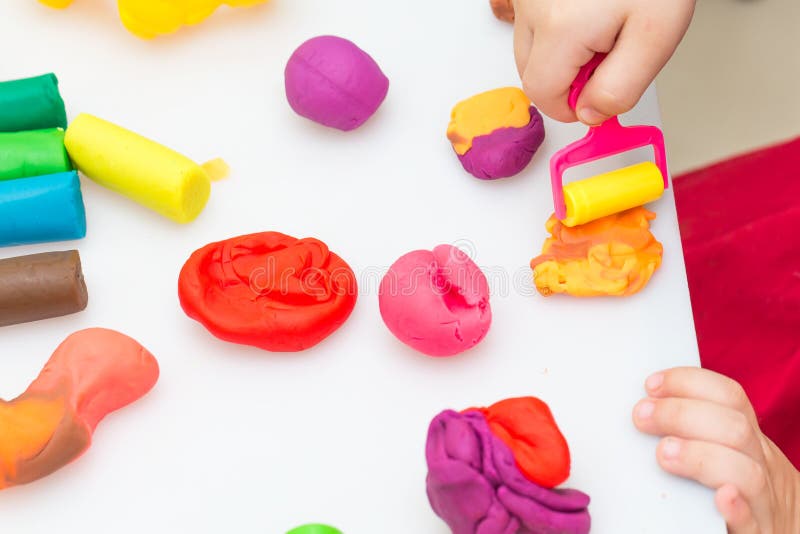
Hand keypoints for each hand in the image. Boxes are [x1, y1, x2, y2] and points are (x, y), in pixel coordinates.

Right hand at [511, 0, 694, 123]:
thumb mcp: (655, 36)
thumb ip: (620, 88)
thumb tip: (590, 113)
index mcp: (560, 29)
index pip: (543, 95)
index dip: (573, 106)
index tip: (600, 92)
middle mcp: (533, 7)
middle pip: (531, 72)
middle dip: (566, 77)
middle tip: (608, 52)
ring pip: (530, 46)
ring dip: (560, 52)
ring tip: (602, 25)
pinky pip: (532, 20)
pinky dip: (556, 27)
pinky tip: (587, 11)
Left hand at [633, 367, 799, 532]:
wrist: (788, 531)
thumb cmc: (741, 490)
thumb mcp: (726, 450)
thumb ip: (694, 431)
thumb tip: (641, 408)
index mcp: (748, 439)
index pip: (728, 396)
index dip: (689, 383)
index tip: (651, 385)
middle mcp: (759, 464)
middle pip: (734, 428)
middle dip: (682, 415)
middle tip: (642, 417)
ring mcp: (762, 501)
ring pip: (747, 472)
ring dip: (701, 457)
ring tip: (665, 453)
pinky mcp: (757, 533)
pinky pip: (752, 522)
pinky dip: (736, 508)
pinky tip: (720, 499)